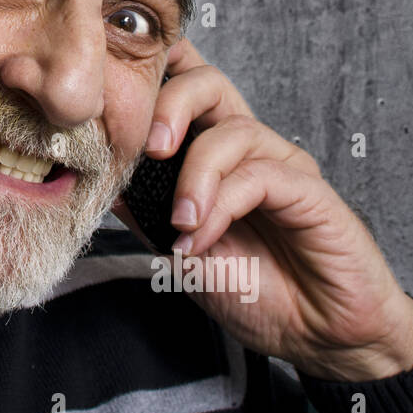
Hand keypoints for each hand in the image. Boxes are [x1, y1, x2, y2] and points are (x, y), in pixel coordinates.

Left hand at [112, 38, 412, 381]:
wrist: (314, 337)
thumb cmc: (253, 292)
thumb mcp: (177, 249)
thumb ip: (144, 209)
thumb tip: (98, 174)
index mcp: (214, 154)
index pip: (185, 88)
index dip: (155, 75)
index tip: (117, 94)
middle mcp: (248, 150)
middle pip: (209, 83)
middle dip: (169, 103)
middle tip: (147, 149)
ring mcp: (281, 166)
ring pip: (232, 130)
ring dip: (193, 176)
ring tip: (180, 224)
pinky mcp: (310, 191)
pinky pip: (259, 175)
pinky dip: (221, 204)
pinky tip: (202, 237)